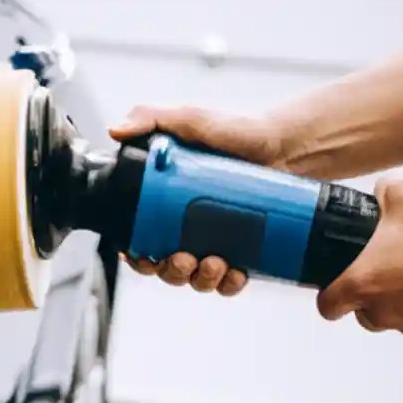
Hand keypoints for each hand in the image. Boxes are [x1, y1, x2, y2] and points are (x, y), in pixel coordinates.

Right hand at [109, 105, 285, 294]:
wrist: (284, 144)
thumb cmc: (236, 131)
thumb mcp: (189, 119)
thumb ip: (150, 117)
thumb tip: (117, 130)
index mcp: (164, 203)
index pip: (139, 240)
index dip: (135, 255)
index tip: (141, 255)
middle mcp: (186, 226)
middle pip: (165, 266)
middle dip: (170, 271)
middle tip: (183, 258)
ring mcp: (215, 241)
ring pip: (196, 278)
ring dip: (200, 280)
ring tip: (214, 263)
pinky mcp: (243, 251)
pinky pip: (229, 281)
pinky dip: (229, 284)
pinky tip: (235, 273)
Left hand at [317, 177, 402, 341]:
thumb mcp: (402, 193)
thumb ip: (380, 196)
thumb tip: (380, 198)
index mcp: (363, 284)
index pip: (327, 306)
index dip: (330, 295)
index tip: (340, 282)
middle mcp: (384, 313)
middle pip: (365, 313)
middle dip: (371, 295)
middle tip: (390, 267)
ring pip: (399, 319)